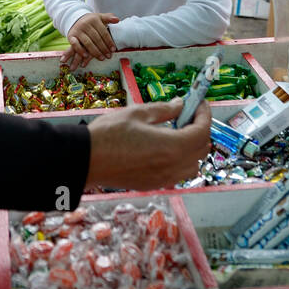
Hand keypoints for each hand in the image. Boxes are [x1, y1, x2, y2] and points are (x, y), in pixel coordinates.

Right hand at [62, 13, 117, 69]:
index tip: (113, 50)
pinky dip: (80, 50)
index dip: (109, 42)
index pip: (103, 32)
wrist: (76, 19)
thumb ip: (109, 18)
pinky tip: (86, 56)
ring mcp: (78, 30)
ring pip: (87, 43)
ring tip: (101, 58)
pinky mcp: (71, 36)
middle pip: (96, 39)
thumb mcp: (100, 17)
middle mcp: (85, 24)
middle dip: (103, 49)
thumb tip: (117, 20)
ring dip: (95, 52)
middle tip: (108, 56)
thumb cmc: (91, 21)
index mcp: (94, 19)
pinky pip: (75, 44)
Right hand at [85, 99, 211, 190]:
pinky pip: (178, 174)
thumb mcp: (137, 113)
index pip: (201, 131)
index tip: (199, 102)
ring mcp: (163, 179)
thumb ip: (164, 110)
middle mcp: (172, 166)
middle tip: (189, 114)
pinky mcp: (152, 185)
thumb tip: (180, 105)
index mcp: (171, 146)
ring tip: (178, 131)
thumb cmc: (109, 134)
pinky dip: (181, 160)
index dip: (204, 114)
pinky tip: (165, 147)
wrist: (85, 160)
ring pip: (192, 165)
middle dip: (200, 129)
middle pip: (201, 150)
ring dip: (192, 148)